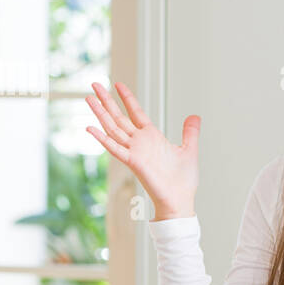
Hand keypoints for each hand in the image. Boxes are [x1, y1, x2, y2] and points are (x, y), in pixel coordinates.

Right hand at [86, 82, 199, 220]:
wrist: (181, 200)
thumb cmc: (183, 180)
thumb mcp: (189, 149)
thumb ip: (190, 132)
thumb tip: (195, 116)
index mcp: (152, 137)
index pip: (136, 113)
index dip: (127, 98)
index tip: (118, 84)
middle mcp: (140, 142)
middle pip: (119, 117)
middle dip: (107, 101)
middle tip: (94, 84)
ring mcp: (134, 151)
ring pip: (113, 129)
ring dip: (100, 114)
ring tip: (88, 98)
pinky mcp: (132, 162)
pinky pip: (114, 149)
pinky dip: (102, 139)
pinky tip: (89, 128)